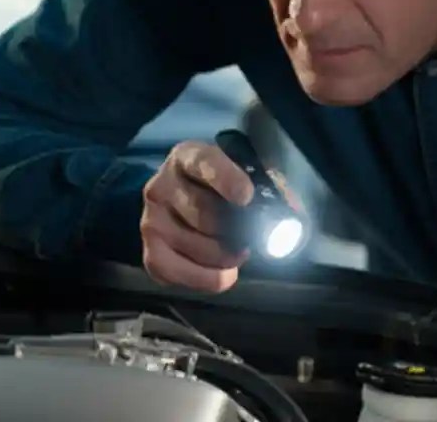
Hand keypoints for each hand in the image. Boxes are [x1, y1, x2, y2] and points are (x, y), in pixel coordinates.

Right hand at [140, 140, 255, 292]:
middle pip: (204, 213)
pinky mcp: (149, 252)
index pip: (204, 163)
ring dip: (227, 258)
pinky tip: (221, 272)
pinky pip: (182, 273)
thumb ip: (266, 190)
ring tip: (236, 254)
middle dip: (235, 232)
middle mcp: (161, 185)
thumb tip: (287, 222)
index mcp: (187, 157)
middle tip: (250, 239)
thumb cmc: (221, 189)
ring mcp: (150, 220)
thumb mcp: (244, 176)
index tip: (246, 196)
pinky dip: (208, 279)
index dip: (225, 179)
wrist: (182, 205)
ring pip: (198, 247)